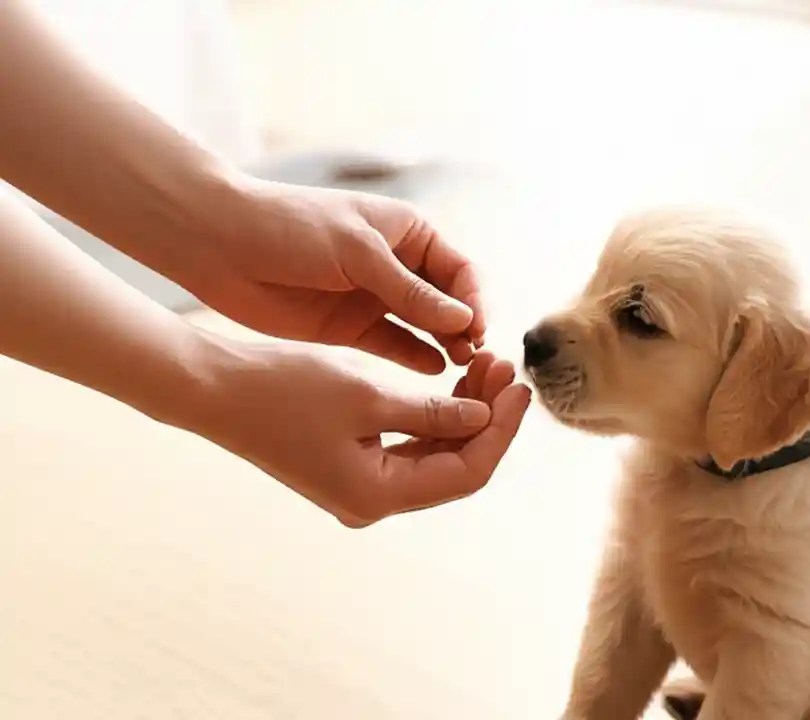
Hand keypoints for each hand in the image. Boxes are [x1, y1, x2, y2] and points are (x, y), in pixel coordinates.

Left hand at [185, 178, 484, 374]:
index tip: (478, 330)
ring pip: (427, 327)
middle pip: (449, 302)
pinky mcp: (352, 327)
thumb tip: (463, 321)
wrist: (219, 244)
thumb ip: (409, 291)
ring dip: (446, 345)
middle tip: (474, 357)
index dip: (475, 300)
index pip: (459, 271)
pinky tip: (433, 371)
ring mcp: (376, 298)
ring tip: (459, 367)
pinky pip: (396, 346)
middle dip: (465, 328)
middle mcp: (399, 265)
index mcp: (408, 232)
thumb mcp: (357, 253)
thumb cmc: (290, 228)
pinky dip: (417, 359)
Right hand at [196, 338, 530, 527]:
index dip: (501, 431)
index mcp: (377, 495)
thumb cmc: (284, 388)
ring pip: (436, 456)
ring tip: (486, 367)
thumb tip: (486, 420)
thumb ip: (433, 412)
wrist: (214, 389)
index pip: (467, 473)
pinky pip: (410, 448)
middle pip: (455, 467)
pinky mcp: (351, 467)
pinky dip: (436, 418)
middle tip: (504, 367)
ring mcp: (361, 488)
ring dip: (465, 415)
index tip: (521, 387)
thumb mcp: (367, 394)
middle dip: (487, 418)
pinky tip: (456, 382)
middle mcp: (372, 502)